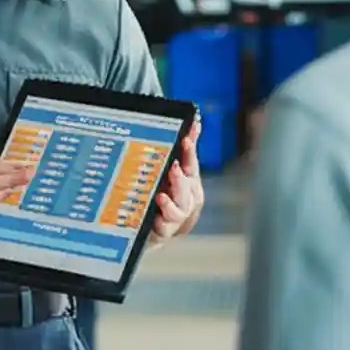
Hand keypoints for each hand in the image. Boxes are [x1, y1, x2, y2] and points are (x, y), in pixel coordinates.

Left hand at [148, 120, 204, 247]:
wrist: (163, 225)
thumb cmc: (171, 192)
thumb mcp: (174, 169)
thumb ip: (183, 146)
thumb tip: (194, 119)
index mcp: (189, 179)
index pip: (191, 162)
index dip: (189, 150)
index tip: (186, 138)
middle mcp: (186, 197)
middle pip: (186, 187)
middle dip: (180, 178)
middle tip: (173, 168)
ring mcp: (177, 215)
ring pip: (178, 209)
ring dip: (171, 203)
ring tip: (161, 195)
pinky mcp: (165, 230)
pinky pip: (164, 228)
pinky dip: (160, 222)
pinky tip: (154, 217)